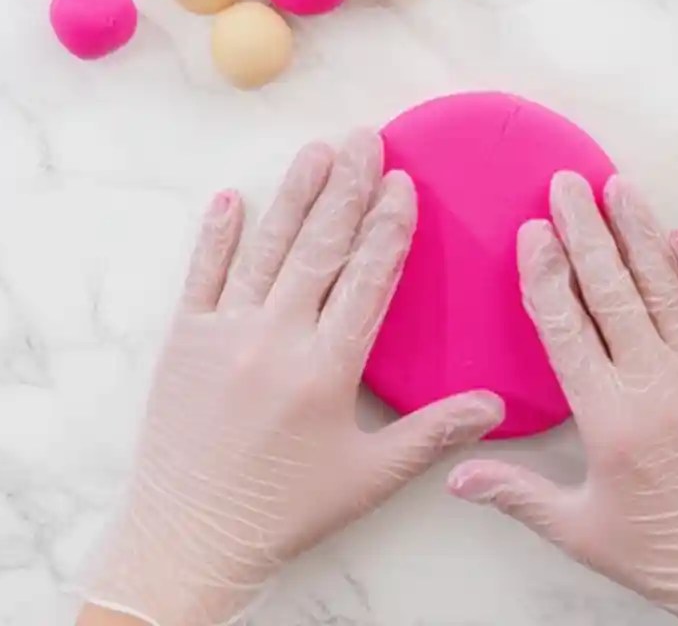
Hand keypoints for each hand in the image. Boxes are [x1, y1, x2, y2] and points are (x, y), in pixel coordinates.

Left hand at [80, 133, 503, 625]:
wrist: (192, 537)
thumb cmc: (285, 510)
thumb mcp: (369, 477)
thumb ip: (431, 433)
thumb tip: (493, 406)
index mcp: (325, 369)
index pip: (367, 279)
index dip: (388, 227)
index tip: (403, 184)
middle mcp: (274, 339)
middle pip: (319, 247)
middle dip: (347, 189)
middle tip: (366, 140)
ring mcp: (223, 333)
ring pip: (266, 248)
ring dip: (294, 194)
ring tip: (317, 150)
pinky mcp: (183, 340)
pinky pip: (202, 274)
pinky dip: (217, 234)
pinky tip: (232, 198)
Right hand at [448, 173, 677, 624]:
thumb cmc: (665, 555)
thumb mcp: (579, 530)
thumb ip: (515, 494)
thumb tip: (456, 475)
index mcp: (608, 419)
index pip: (566, 328)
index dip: (546, 275)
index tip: (533, 232)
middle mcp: (656, 386)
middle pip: (613, 292)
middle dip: (585, 231)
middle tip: (566, 184)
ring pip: (665, 289)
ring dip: (640, 234)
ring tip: (619, 188)